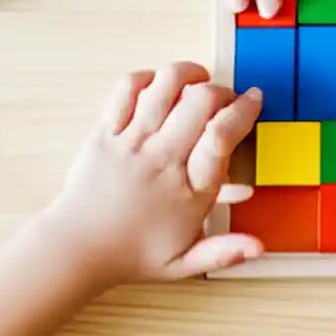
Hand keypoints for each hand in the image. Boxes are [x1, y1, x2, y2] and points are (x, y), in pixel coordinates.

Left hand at [39, 62, 263, 285]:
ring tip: (198, 77)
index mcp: (188, 191)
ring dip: (188, 72)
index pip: (222, 136)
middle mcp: (161, 160)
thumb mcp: (184, 263)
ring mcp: (131, 143)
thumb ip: (224, 251)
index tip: (254, 99)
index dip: (244, 110)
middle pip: (200, 102)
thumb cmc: (132, 254)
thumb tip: (258, 246)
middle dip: (222, 90)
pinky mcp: (105, 133)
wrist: (77, 248)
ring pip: (164, 87)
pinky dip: (147, 78)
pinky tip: (158, 83)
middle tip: (227, 97)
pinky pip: (127, 90)